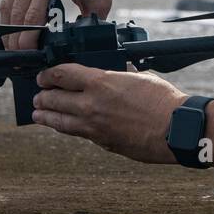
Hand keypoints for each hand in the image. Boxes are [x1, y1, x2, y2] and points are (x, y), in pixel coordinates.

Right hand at [0, 0, 125, 49]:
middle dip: (16, 38)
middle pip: (17, 12)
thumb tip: (78, 43)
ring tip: (9, 47)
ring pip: (7, 3)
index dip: (29, 39)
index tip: (29, 55)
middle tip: (18, 58)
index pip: (34, 16)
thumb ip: (88, 21)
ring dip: (5, 27)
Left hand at [32, 64, 187, 163]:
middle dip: (42, 95)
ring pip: (60, 121)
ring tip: (38, 113)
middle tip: (38, 95)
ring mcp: (95, 127)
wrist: (175, 129)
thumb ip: (120, 75)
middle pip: (55, 98)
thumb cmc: (163, 100)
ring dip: (46, 116)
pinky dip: (66, 128)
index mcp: (101, 82)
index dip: (49, 74)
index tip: (44, 75)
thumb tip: (114, 71)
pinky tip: (63, 126)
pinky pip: (78, 134)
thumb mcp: (139, 77)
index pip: (63, 74)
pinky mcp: (102, 143)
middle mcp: (91, 105)